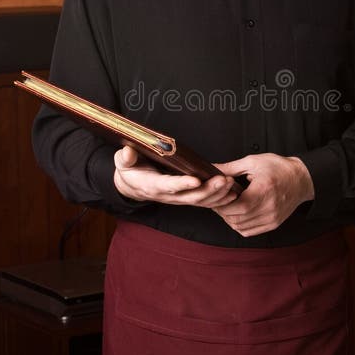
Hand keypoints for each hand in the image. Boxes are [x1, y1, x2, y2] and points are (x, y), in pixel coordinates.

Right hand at [113, 146, 237, 207]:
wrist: (131, 185)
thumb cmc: (129, 170)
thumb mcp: (122, 162)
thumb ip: (124, 158)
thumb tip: (127, 152)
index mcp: (152, 185)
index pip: (169, 185)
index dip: (182, 184)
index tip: (196, 179)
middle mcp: (167, 195)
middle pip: (190, 196)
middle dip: (209, 189)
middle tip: (224, 180)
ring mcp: (178, 198)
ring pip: (200, 201)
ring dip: (217, 194)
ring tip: (231, 184)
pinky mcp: (185, 198)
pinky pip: (204, 202)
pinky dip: (218, 199)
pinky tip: (232, 193)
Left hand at [213, 153, 314, 236]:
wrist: (301, 179)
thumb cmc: (279, 168)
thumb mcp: (254, 162)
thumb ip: (230, 168)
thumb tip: (210, 168)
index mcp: (264, 190)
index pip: (238, 206)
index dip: (223, 204)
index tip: (216, 196)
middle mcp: (269, 208)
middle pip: (237, 219)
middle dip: (223, 212)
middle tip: (217, 201)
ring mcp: (272, 218)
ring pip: (241, 227)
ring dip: (230, 219)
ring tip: (226, 207)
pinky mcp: (273, 224)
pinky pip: (249, 231)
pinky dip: (239, 225)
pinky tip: (237, 214)